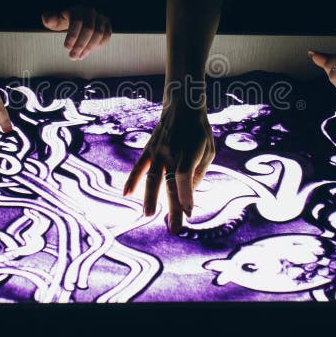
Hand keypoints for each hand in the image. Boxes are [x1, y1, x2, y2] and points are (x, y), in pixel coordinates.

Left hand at [41, 5, 111, 60]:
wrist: (76, 19)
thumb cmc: (65, 21)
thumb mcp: (54, 20)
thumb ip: (50, 19)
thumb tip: (48, 19)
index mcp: (77, 10)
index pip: (77, 21)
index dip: (72, 36)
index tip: (67, 47)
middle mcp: (90, 12)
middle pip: (89, 29)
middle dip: (81, 45)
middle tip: (73, 56)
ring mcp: (100, 18)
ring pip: (99, 34)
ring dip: (89, 48)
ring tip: (80, 56)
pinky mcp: (107, 25)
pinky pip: (107, 36)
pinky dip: (99, 45)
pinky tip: (90, 51)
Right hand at [123, 102, 215, 234]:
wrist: (182, 107)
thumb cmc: (199, 132)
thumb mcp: (208, 150)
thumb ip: (198, 173)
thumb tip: (188, 197)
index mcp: (190, 153)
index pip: (185, 177)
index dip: (186, 195)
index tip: (189, 213)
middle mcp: (172, 153)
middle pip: (170, 183)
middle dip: (173, 208)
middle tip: (174, 229)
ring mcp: (158, 151)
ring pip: (152, 178)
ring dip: (149, 197)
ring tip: (148, 215)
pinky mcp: (148, 149)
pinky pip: (139, 166)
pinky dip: (131, 180)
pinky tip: (126, 194)